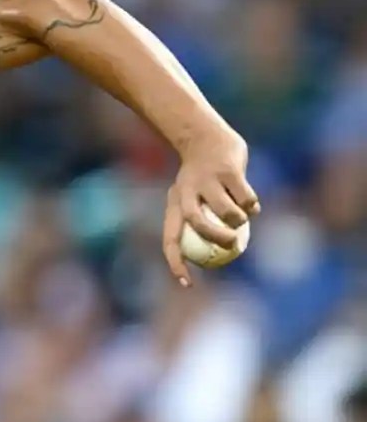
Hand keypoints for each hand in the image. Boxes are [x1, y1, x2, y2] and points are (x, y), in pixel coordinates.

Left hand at [162, 131, 260, 286]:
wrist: (206, 138)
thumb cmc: (200, 177)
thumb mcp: (194, 197)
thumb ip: (202, 221)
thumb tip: (216, 256)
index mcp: (174, 203)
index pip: (170, 238)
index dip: (176, 262)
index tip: (187, 284)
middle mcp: (186, 191)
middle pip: (197, 222)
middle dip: (216, 238)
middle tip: (233, 245)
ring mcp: (207, 179)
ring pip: (225, 210)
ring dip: (238, 220)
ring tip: (242, 218)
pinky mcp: (228, 169)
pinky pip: (245, 197)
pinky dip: (251, 206)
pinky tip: (251, 204)